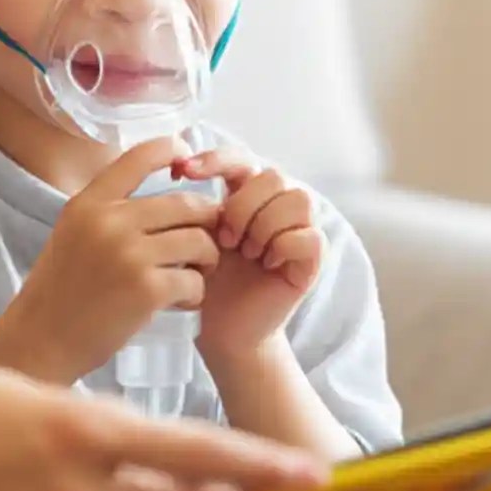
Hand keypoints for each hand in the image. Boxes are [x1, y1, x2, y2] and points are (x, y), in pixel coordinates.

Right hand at [0, 138, 221, 383]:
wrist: (41, 342)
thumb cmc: (62, 291)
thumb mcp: (74, 234)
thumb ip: (111, 210)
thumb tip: (166, 188)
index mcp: (88, 203)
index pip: (139, 156)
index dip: (172, 149)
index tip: (188, 158)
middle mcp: (109, 221)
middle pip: (186, 203)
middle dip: (205, 222)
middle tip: (204, 243)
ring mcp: (129, 254)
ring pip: (198, 240)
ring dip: (207, 259)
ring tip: (196, 274)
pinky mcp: (146, 289)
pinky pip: (195, 280)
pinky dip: (196, 293)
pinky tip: (181, 301)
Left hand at [174, 149, 323, 360]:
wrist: (222, 332)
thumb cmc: (207, 285)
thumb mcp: (195, 239)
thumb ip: (196, 205)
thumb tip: (178, 166)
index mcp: (247, 197)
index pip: (242, 159)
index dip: (217, 159)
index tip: (183, 172)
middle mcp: (277, 207)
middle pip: (275, 175)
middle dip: (244, 205)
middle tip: (226, 239)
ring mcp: (299, 231)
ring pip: (298, 199)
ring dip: (265, 225)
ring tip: (247, 252)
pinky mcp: (312, 260)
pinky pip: (310, 236)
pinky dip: (284, 246)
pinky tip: (266, 264)